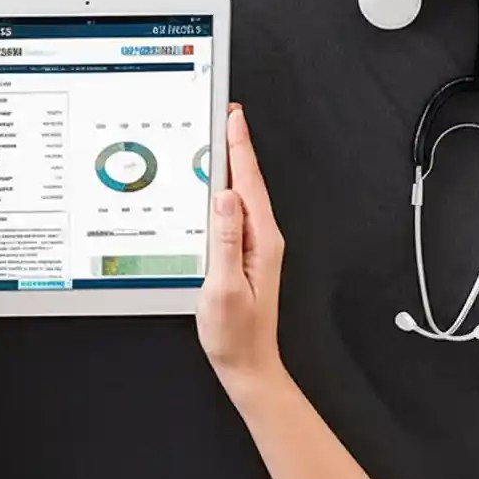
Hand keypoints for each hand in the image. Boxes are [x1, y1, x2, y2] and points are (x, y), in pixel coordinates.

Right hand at [197, 105, 287, 403]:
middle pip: (248, 182)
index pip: (248, 183)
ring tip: (220, 138)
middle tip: (225, 115)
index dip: (239, 148)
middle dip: (237, 146)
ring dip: (231, 165)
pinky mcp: (245, 253)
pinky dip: (225, 190)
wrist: (247, 364)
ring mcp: (255, 245)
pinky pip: (235, 212)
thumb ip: (224, 240)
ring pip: (242, 194)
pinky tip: (215, 184)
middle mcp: (263, 238)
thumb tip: (224, 198)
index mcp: (261, 241)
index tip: (232, 119)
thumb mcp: (223, 287)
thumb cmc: (235, 334)